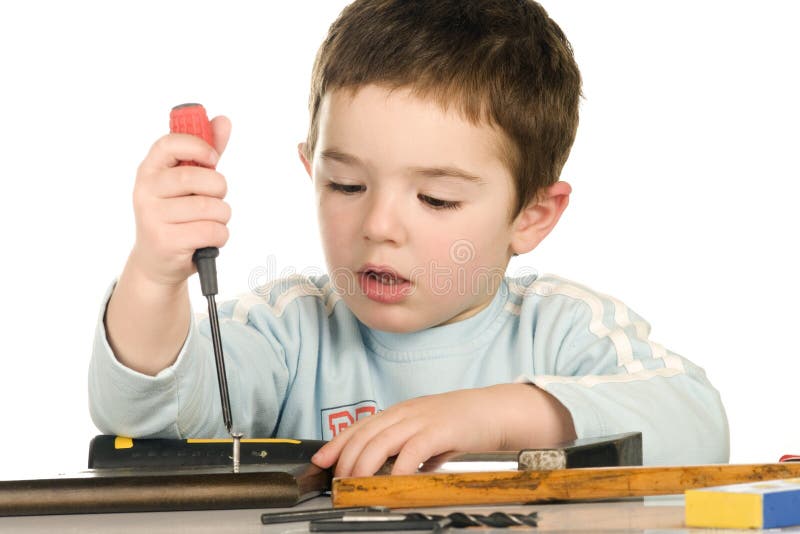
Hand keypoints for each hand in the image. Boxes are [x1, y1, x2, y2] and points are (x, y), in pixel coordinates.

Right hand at [130, 116, 232, 287]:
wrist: (158, 262)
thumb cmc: (177, 217)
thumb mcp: (188, 183)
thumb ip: (205, 153)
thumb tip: (223, 121)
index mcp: (150, 170)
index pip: (170, 143)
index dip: (198, 146)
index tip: (213, 158)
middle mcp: (145, 190)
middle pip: (198, 178)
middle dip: (219, 189)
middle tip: (214, 199)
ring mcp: (152, 216)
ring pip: (210, 207)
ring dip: (221, 216)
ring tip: (209, 222)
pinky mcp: (165, 240)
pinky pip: (211, 231)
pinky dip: (220, 236)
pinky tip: (207, 239)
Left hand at [311, 384, 575, 476]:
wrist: (496, 410)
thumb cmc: (460, 424)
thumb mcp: (425, 431)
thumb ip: (404, 446)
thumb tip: (382, 472)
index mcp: (400, 412)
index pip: (360, 426)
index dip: (337, 443)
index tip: (321, 461)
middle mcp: (406, 413)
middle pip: (366, 435)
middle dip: (348, 460)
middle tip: (341, 483)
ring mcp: (423, 420)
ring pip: (382, 441)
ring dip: (365, 465)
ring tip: (357, 485)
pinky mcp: (441, 431)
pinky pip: (414, 450)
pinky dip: (401, 467)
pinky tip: (394, 481)